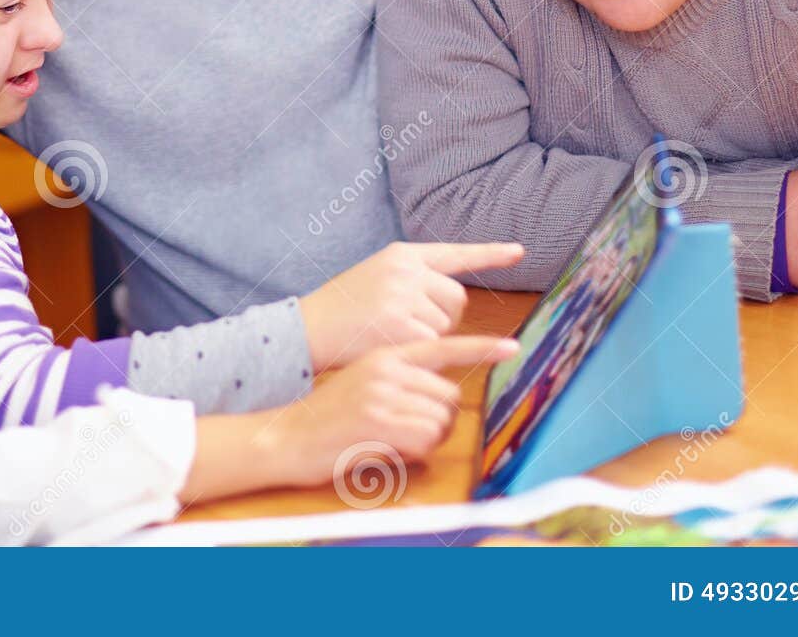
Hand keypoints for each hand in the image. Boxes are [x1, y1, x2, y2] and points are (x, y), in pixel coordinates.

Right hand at [180, 335, 517, 502]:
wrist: (285, 436)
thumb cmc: (327, 417)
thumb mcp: (364, 383)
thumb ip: (401, 380)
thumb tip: (443, 397)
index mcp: (385, 354)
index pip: (443, 346)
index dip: (481, 347)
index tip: (512, 346)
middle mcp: (387, 367)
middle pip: (449, 395)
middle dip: (440, 420)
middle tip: (410, 432)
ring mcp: (382, 393)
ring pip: (441, 419)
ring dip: (428, 438)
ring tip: (395, 440)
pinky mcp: (378, 420)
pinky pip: (426, 438)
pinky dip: (417, 451)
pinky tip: (389, 449)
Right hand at [298, 241, 522, 370]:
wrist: (304, 330)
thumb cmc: (340, 312)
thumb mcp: (374, 279)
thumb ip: (409, 281)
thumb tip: (450, 299)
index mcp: (401, 255)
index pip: (454, 253)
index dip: (489, 254)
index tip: (520, 252)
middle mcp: (405, 270)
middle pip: (457, 298)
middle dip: (446, 319)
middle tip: (413, 330)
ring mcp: (403, 297)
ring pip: (447, 325)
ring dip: (430, 339)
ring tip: (392, 338)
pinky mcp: (401, 326)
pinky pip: (433, 346)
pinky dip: (421, 355)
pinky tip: (393, 351)